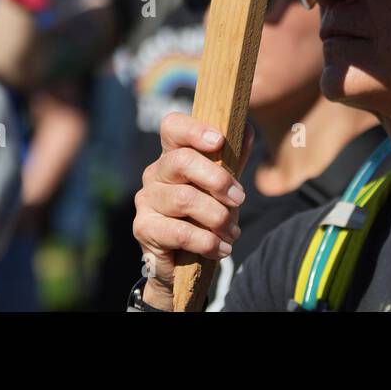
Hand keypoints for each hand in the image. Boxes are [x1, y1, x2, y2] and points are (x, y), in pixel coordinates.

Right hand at [132, 113, 252, 310]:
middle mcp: (155, 173)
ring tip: (232, 232)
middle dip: (218, 180)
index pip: (173, 127)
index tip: (219, 141)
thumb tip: (246, 130)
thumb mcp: (221, 187)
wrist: (182, 262)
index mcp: (173, 155)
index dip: (194, 129)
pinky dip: (208, 242)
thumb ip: (232, 161)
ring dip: (217, 217)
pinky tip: (222, 249)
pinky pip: (180, 232)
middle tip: (240, 199)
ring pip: (184, 199)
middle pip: (181, 161)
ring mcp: (146, 200)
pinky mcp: (143, 228)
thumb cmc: (202, 215)